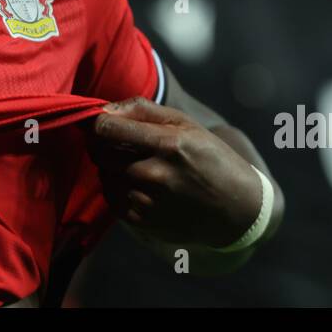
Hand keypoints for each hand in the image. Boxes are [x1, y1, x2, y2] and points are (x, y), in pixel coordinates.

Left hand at [89, 98, 261, 246]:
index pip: (106, 129)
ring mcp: (148, 201)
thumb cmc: (210, 157)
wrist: (235, 208)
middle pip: (100, 152)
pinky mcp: (143, 222)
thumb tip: (104, 109)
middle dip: (102, 143)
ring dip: (111, 166)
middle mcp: (154, 174)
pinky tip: (139, 184)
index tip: (99, 121)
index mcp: (167, 143)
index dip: (95, 122)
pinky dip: (117, 188)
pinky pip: (111, 198)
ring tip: (137, 164)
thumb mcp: (185, 124)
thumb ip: (142, 110)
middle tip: (119, 142)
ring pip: (104, 175)